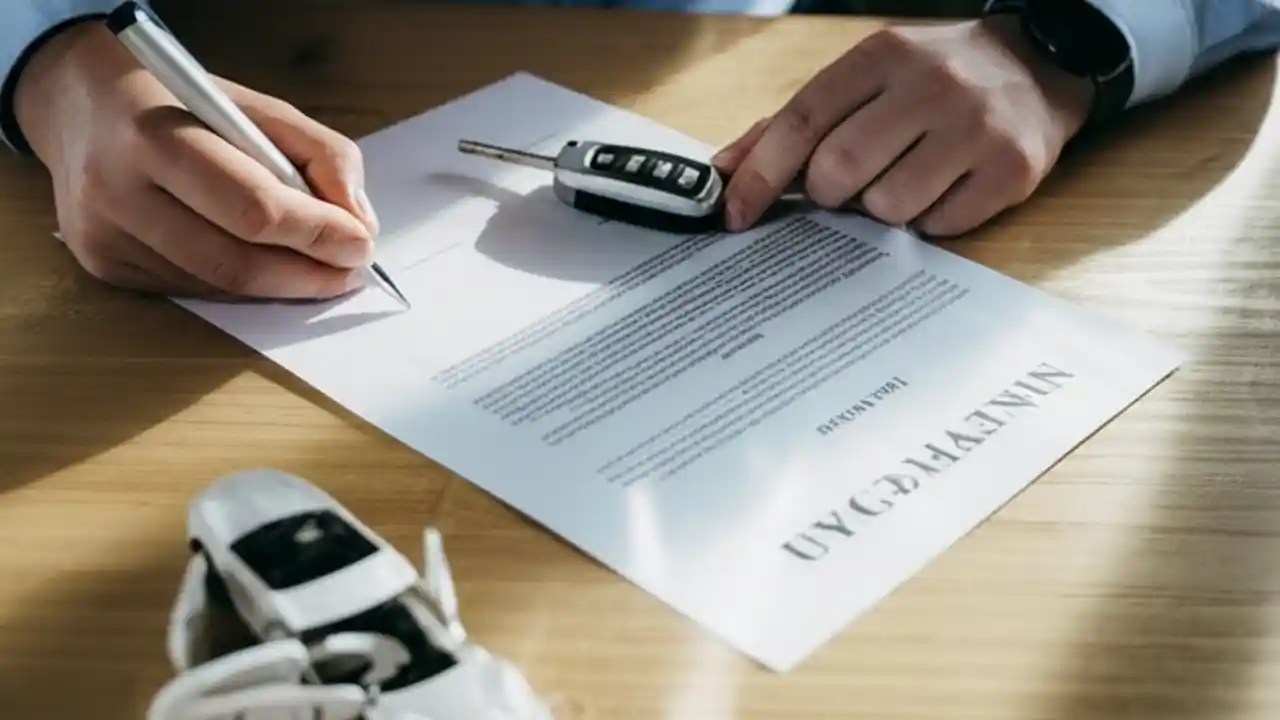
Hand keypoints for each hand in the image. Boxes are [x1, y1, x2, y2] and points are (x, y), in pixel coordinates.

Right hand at [14, 23, 378, 297]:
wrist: (79, 105)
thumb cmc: (180, 103)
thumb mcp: (256, 106)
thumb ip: (321, 154)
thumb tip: (358, 221)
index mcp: (155, 135)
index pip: (253, 208)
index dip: (315, 235)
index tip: (361, 244)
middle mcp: (117, 190)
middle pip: (235, 262)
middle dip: (305, 275)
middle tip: (348, 271)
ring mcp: (103, 236)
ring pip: (216, 285)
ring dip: (279, 285)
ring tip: (317, 268)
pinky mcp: (103, 265)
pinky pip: (191, 289)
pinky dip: (239, 284)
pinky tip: (263, 265)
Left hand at [713, 17, 1094, 235]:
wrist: (1040, 65)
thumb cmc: (933, 80)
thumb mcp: (867, 79)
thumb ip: (795, 123)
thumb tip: (726, 171)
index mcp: (883, 56)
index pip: (802, 120)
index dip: (760, 174)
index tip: (735, 212)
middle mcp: (931, 85)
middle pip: (840, 169)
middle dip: (829, 194)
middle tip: (848, 186)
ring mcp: (976, 128)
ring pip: (888, 206)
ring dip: (882, 209)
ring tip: (905, 178)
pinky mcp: (1012, 170)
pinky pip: (939, 226)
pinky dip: (928, 218)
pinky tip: (944, 187)